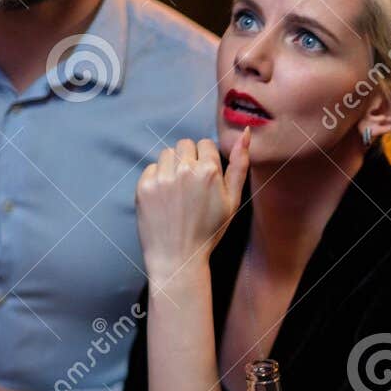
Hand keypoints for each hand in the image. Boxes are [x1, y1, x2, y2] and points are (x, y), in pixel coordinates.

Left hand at [135, 131, 248, 283]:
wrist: (178, 258)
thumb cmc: (209, 231)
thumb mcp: (233, 201)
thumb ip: (240, 165)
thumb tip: (246, 132)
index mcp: (210, 171)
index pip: (205, 144)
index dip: (206, 160)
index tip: (205, 178)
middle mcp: (185, 170)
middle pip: (185, 144)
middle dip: (189, 158)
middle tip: (191, 185)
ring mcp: (162, 178)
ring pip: (167, 154)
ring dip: (172, 166)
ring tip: (177, 192)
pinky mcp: (144, 187)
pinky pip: (151, 168)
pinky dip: (157, 178)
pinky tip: (164, 199)